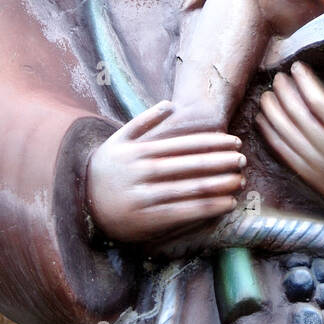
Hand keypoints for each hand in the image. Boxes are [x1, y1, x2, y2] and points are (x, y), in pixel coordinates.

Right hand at [86, 101, 245, 246]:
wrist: (80, 203)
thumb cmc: (105, 169)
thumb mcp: (119, 140)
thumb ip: (144, 121)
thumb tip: (170, 103)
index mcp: (141, 152)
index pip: (184, 145)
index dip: (212, 143)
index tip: (233, 142)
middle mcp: (144, 173)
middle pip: (192, 166)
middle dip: (221, 161)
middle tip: (243, 159)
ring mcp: (147, 197)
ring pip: (192, 189)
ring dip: (220, 184)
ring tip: (240, 180)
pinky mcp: (149, 219)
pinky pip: (185, 212)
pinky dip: (209, 207)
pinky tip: (227, 203)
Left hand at [255, 55, 323, 221]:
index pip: (320, 102)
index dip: (305, 81)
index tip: (297, 66)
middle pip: (299, 116)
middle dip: (285, 93)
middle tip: (278, 77)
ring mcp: (319, 164)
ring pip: (287, 134)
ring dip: (272, 112)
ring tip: (267, 94)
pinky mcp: (310, 176)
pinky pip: (284, 152)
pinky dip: (270, 134)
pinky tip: (263, 119)